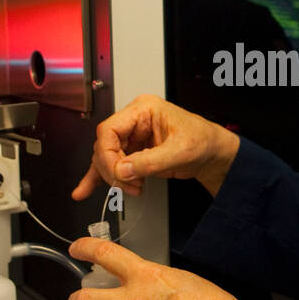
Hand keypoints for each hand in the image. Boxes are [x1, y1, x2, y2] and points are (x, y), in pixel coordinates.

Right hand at [70, 94, 239, 200]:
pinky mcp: (133, 152)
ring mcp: (132, 137)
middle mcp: (134, 121)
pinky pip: (111, 164)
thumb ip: (150, 162)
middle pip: (105, 145)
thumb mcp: (180, 151)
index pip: (109, 130)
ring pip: (106, 157)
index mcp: (143, 110)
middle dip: (113, 169)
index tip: (119, 173)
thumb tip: (123, 170)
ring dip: (112, 177)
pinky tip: (85, 189)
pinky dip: (100, 177)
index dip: (108, 155)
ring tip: (126, 190)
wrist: (213, 154)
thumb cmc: (203, 141)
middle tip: (128, 185)